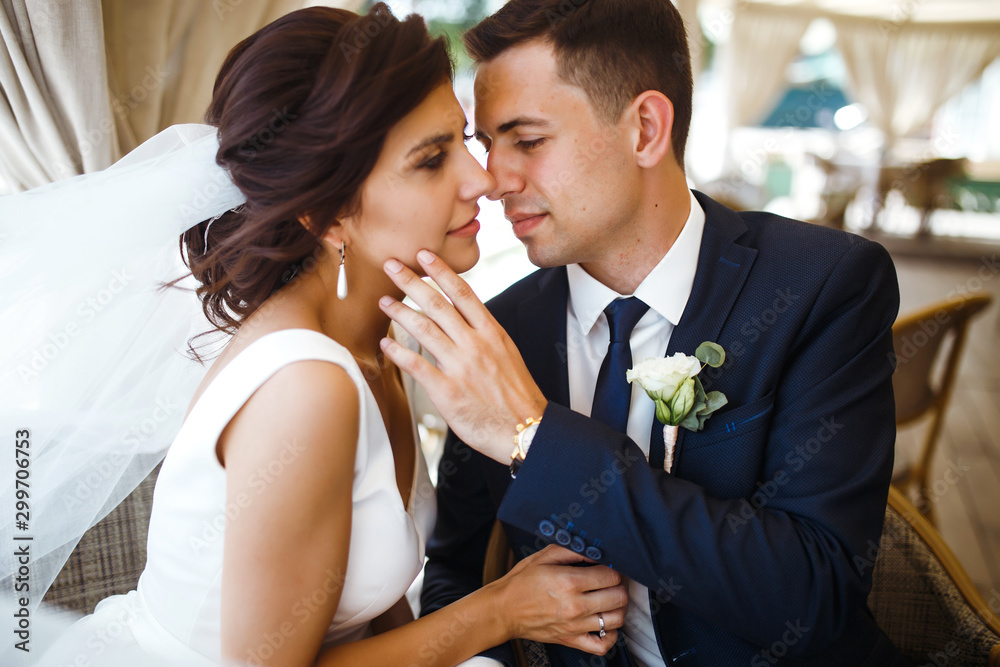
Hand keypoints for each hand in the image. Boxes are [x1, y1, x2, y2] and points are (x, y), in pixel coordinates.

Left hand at [379, 250, 547, 462]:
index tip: (424, 255)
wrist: (526, 430)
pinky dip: (399, 352)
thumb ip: (484, 335)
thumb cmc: (516, 396)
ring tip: (384, 302)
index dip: (440, 271)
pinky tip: (386, 343)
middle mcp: (474, 344)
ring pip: (424, 329)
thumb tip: (465, 320)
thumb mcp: (507, 354)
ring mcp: (460, 366)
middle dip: (411, 282)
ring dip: (400, 312)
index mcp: (491, 333)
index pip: (463, 293)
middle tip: (392, 265)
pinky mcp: (447, 391)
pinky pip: (417, 365)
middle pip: (437, 305)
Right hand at [489, 544, 627, 654]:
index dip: (613, 569)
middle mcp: (575, 605)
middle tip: (610, 582)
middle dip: (618, 586)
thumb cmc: (521, 583)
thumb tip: (595, 551)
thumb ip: (572, 550)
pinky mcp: (571, 640)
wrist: (504, 610)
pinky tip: (604, 624)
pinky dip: (611, 635)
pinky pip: (603, 645)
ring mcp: (575, 626)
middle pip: (618, 597)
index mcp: (569, 582)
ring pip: (616, 620)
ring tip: (609, 600)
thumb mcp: (544, 556)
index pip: (610, 576)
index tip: (608, 568)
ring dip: (618, 608)